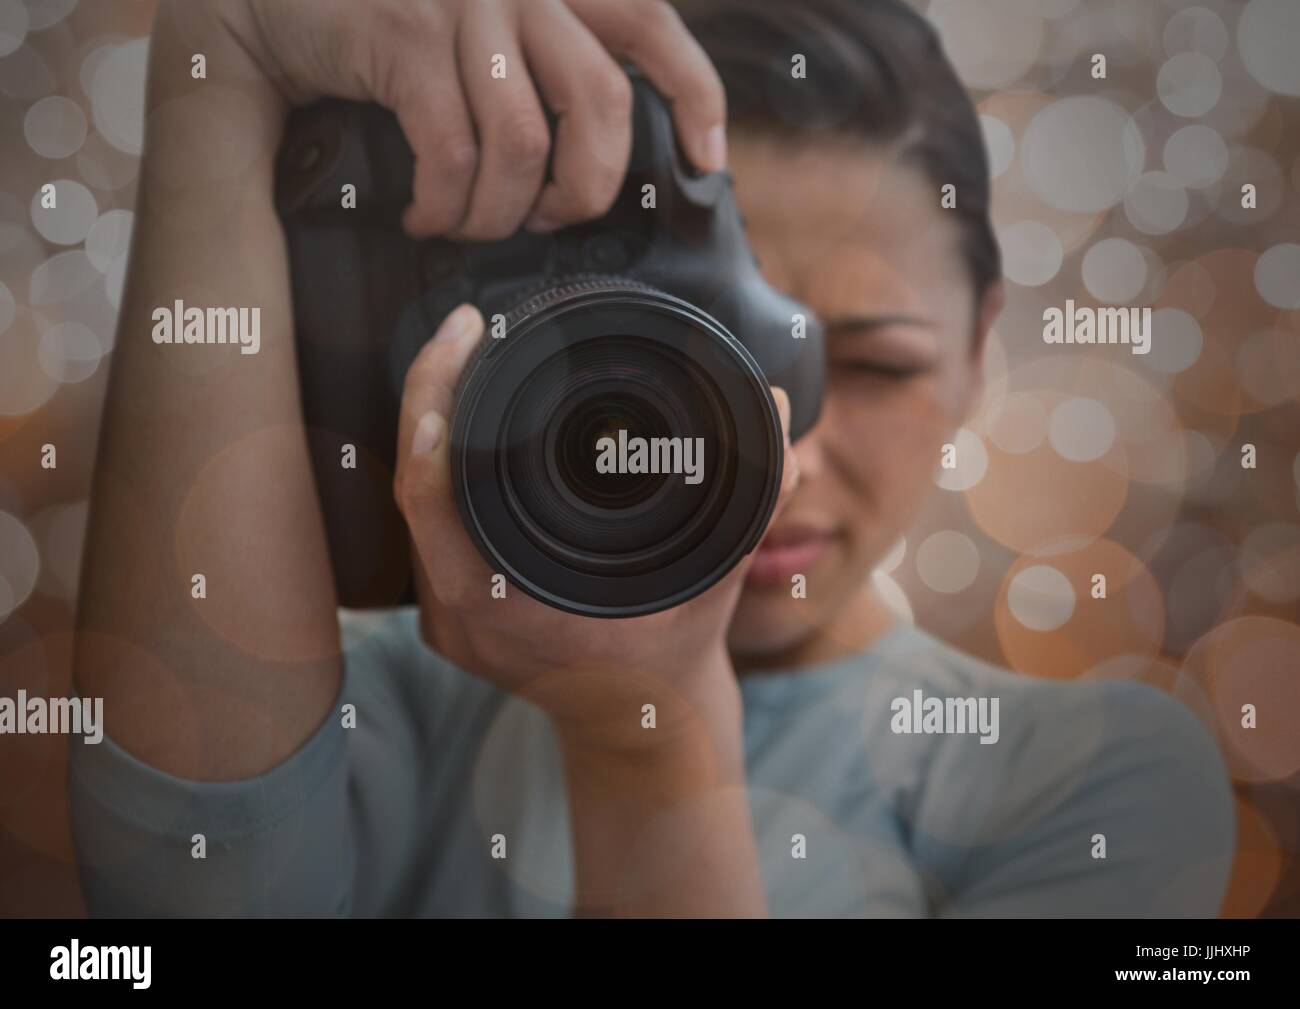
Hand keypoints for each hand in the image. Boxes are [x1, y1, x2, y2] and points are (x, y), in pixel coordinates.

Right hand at [164, 0, 726, 237]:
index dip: (694, 96)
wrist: (277, 0)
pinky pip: (452, 154)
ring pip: (524, 143)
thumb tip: (600, 151)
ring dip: (499, 212)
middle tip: (550, 219)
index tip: (706, 160)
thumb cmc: (391, 29)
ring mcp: (464, 5)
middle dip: (586, 188)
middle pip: (602, 103)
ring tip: (471, 226)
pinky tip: (426, 217)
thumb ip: (546, 63)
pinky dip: (446, 207)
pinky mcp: (406, 37)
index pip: (650, 26)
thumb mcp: (484, 31)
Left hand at [392, 305, 799, 724]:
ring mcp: (448, 616)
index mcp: (508, 608)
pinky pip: (425, 522)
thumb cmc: (669, 659)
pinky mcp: (450, 608)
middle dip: (428, 394)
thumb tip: (775, 413)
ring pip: (413, 503)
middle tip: (463, 327)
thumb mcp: (715, 580)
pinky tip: (461, 415)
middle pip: (412, 487)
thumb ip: (750, 500)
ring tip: (462, 354)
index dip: (434, 418)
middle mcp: (463, 616)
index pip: (433, 500)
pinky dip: (438, 462)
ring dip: (429, 424)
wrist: (639, 723)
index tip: (461, 350)